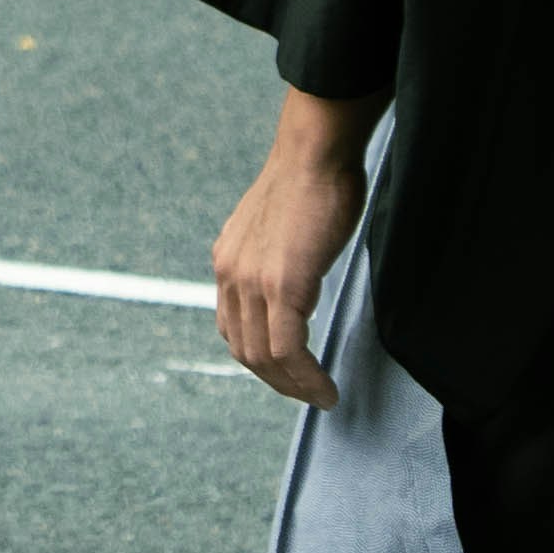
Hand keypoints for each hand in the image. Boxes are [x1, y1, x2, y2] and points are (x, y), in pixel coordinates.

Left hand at [211, 89, 375, 407]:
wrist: (315, 155)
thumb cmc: (310, 184)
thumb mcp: (276, 229)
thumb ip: (272, 259)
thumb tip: (289, 286)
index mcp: (228, 260)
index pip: (231, 327)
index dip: (259, 360)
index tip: (288, 375)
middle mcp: (230, 273)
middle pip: (243, 349)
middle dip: (277, 381)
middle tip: (309, 395)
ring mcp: (252, 280)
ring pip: (263, 356)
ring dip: (293, 387)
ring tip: (320, 397)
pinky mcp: (281, 285)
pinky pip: (288, 349)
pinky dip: (307, 378)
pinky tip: (325, 388)